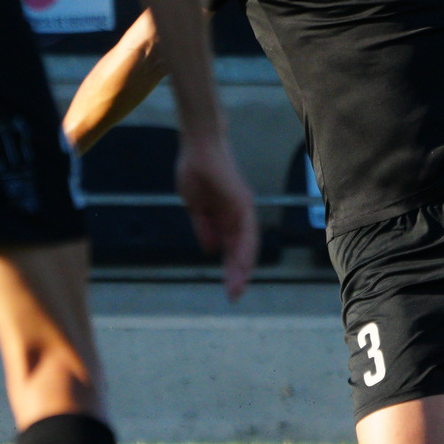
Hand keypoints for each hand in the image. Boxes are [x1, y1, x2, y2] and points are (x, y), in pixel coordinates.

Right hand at [175, 131, 259, 300]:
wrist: (199, 146)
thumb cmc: (196, 172)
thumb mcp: (196, 207)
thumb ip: (205, 228)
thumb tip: (211, 250)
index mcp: (226, 217)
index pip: (232, 248)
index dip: (230, 268)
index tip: (228, 289)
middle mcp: (239, 215)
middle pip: (241, 250)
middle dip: (237, 274)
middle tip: (233, 296)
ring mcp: (243, 208)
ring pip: (247, 244)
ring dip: (243, 267)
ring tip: (237, 287)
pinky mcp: (242, 202)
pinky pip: (247, 230)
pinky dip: (245, 249)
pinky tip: (242, 265)